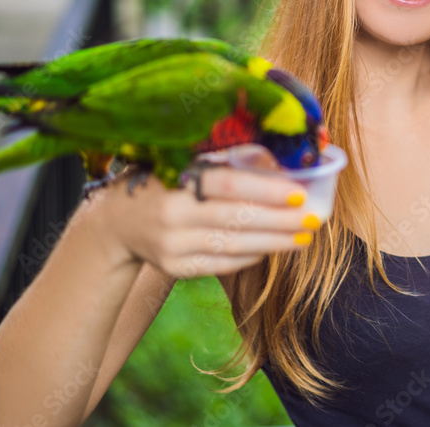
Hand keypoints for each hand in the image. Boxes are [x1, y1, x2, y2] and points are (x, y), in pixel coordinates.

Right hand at [86, 145, 318, 277]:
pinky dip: (250, 256)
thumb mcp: (186, 162)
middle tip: (312, 220)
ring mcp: (171, 245)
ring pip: (232, 245)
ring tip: (302, 238)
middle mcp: (171, 214)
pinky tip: (273, 248)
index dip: (265, 189)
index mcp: (176, 179)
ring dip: (273, 242)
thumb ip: (227, 161)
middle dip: (279, 221)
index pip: (228, 185)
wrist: (117, 222)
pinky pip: (221, 263)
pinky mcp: (173, 267)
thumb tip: (281, 162)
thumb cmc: (165, 182)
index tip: (299, 194)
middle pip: (235, 219)